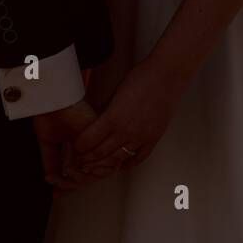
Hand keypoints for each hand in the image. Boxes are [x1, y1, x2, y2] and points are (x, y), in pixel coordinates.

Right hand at [32, 99, 102, 194]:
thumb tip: (51, 180)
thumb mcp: (48, 142)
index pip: (80, 172)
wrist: (50, 101)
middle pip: (89, 176)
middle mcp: (89, 146)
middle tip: (59, 185)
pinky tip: (73, 168)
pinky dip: (85, 170)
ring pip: (95, 172)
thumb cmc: (49, 114)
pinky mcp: (99, 138)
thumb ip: (51, 161)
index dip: (69, 185)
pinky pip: (100, 162)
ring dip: (78, 179)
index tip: (56, 194)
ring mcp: (95, 143)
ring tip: (65, 174)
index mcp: (79, 147)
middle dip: (72, 185)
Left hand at [69, 59, 184, 174]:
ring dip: (103, 165)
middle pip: (100, 154)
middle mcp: (126, 131)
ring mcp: (141, 137)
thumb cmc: (141, 78)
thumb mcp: (115, 93)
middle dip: (86, 159)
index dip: (78, 147)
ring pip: (117, 160)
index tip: (75, 147)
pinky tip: (119, 165)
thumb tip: (95, 120)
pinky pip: (138, 159)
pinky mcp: (153, 139)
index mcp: (113, 117)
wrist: (166, 76)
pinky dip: (126, 164)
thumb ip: (105, 110)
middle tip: (80, 160)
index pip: (89, 140)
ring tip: (94, 166)